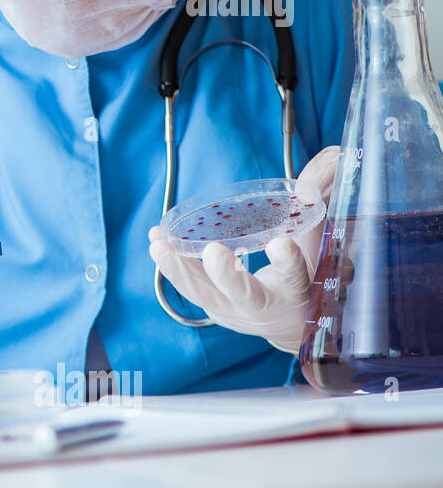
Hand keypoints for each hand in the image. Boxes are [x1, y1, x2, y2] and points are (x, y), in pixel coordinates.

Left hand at [148, 146, 340, 353]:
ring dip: (180, 269)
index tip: (280, 244)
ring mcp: (235, 312)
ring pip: (205, 295)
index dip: (288, 263)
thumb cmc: (309, 275)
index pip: (297, 278)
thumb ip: (321, 208)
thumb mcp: (322, 246)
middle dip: (226, 275)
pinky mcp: (213, 308)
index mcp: (300, 293)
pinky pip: (189, 288)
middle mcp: (266, 307)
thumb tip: (330, 164)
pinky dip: (172, 265)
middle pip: (244, 295)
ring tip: (160, 245)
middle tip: (214, 252)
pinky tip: (157, 242)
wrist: (293, 323)